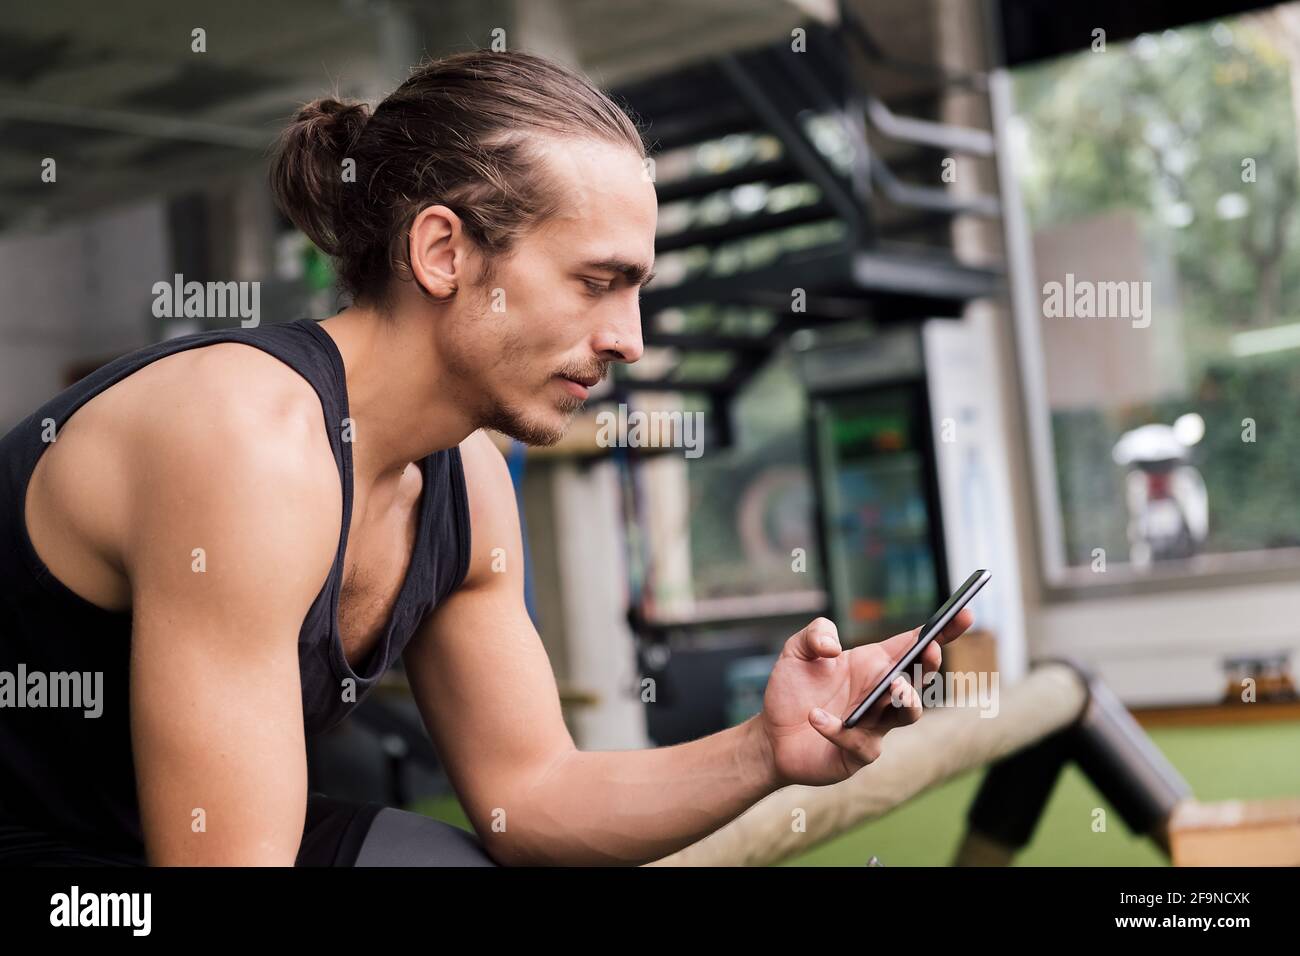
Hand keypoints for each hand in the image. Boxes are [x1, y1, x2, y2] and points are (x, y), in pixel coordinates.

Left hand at [756, 611, 972, 786]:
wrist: (771, 734)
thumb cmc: (792, 690)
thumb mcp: (796, 651)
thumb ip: (815, 633)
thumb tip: (835, 647)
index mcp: (874, 664)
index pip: (915, 645)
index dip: (943, 631)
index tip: (965, 613)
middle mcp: (881, 694)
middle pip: (920, 679)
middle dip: (929, 664)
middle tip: (929, 651)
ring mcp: (875, 725)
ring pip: (907, 714)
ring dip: (906, 700)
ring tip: (893, 687)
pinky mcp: (858, 753)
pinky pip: (860, 743)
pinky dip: (838, 729)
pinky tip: (816, 717)